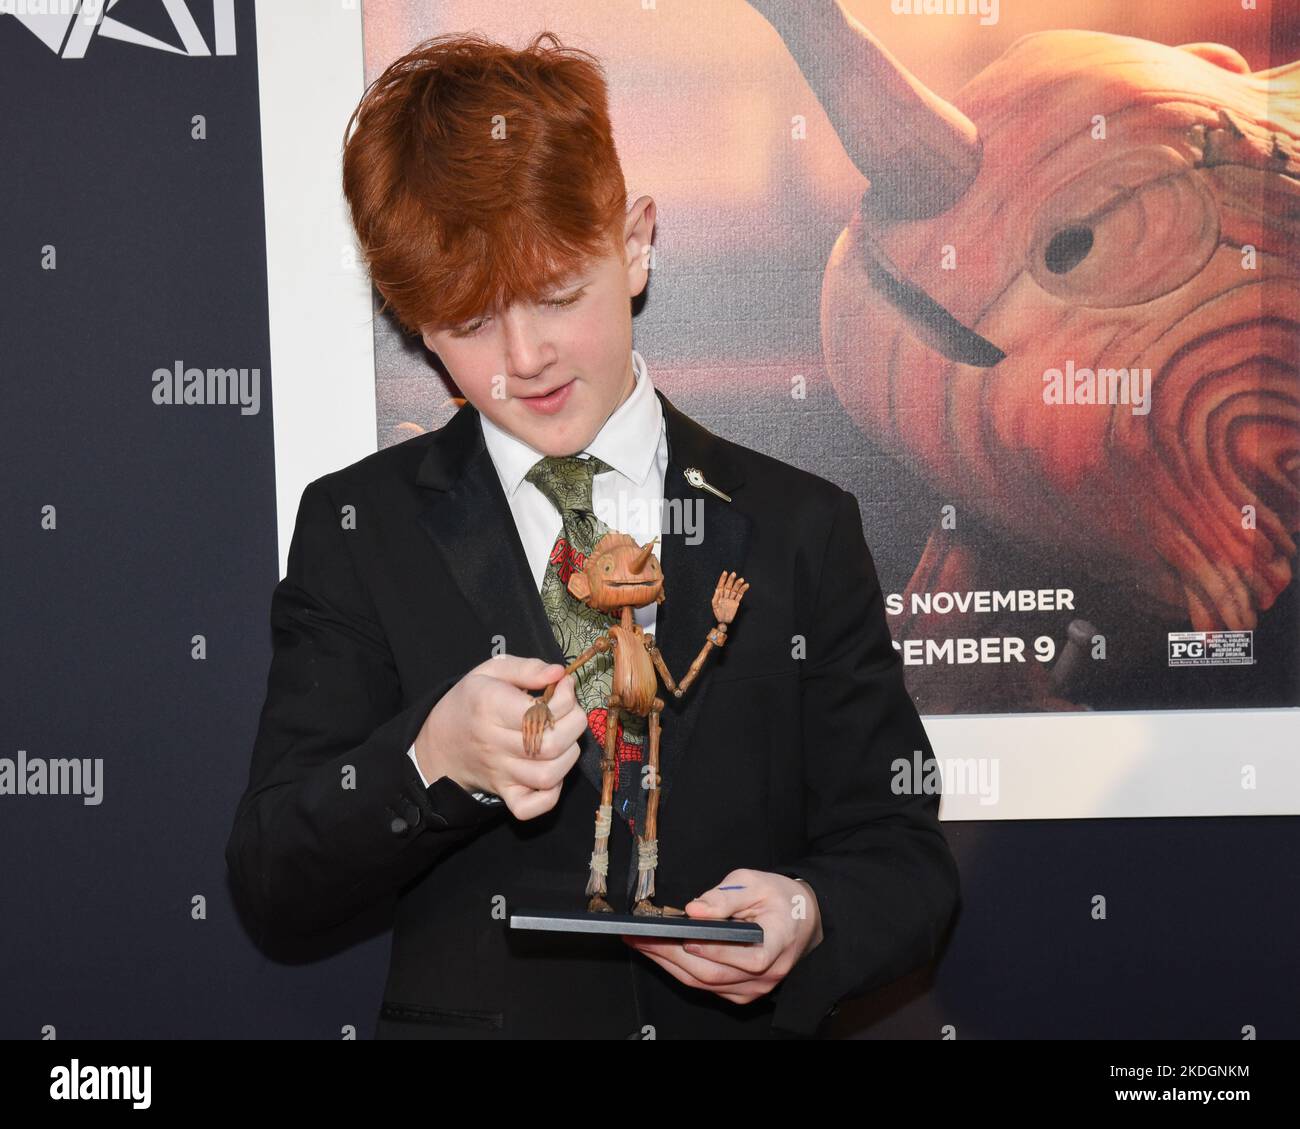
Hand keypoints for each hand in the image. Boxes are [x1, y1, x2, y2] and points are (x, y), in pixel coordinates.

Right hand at [413, 656, 585, 820]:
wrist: (440, 742)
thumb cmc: (471, 702)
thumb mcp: (490, 672)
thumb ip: (526, 667)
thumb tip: (559, 672)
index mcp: (489, 706)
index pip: (540, 711)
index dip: (565, 698)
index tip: (564, 687)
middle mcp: (494, 742)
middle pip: (552, 744)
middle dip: (574, 724)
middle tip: (568, 712)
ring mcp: (500, 771)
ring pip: (548, 775)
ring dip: (568, 756)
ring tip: (563, 738)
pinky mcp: (504, 792)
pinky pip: (530, 807)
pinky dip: (550, 795)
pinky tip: (553, 772)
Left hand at [622, 868, 822, 1004]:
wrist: (800, 918)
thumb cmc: (779, 898)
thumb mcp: (754, 883)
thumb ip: (724, 897)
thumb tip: (694, 911)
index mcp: (777, 943)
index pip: (747, 959)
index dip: (713, 951)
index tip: (683, 937)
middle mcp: (767, 974)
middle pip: (715, 974)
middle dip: (671, 955)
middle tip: (641, 937)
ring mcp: (755, 988)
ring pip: (705, 984)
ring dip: (669, 965)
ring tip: (642, 944)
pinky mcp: (742, 992)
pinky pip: (707, 987)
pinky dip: (681, 971)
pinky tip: (662, 955)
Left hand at [710, 571, 748, 624]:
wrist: (723, 621)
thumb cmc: (718, 614)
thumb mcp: (714, 605)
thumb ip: (716, 597)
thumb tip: (717, 589)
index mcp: (719, 595)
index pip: (721, 585)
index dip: (723, 579)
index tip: (725, 572)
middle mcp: (725, 595)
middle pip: (728, 586)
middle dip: (731, 580)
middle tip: (734, 574)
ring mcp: (731, 598)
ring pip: (735, 590)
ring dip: (738, 585)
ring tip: (741, 579)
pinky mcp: (736, 602)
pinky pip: (739, 595)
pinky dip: (743, 590)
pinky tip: (746, 585)